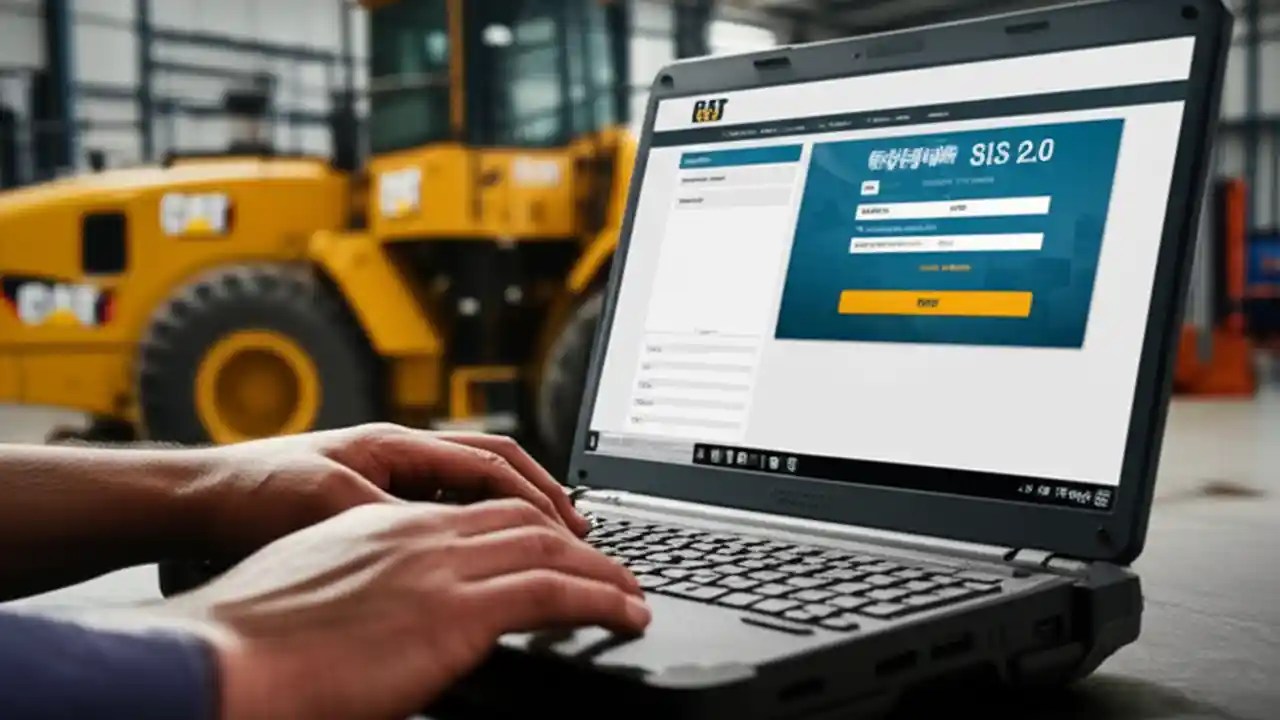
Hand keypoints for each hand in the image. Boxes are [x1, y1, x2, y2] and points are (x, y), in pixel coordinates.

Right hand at [165, 500, 649, 719]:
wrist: (223, 661)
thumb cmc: (246, 645)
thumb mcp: (309, 592)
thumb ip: (357, 590)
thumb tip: (370, 617)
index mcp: (382, 524)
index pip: (475, 510)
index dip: (523, 527)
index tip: (551, 547)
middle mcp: (419, 532)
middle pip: (523, 522)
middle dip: (574, 544)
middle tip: (607, 568)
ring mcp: (440, 566)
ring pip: (551, 550)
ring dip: (601, 571)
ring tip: (630, 592)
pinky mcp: (458, 610)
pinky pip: (557, 593)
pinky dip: (602, 599)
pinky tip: (626, 613)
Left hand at [187, 424, 589, 562]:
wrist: (200, 502)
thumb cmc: (255, 494)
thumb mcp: (333, 506)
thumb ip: (396, 518)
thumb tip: (454, 540)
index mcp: (395, 445)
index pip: (489, 462)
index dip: (535, 492)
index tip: (570, 526)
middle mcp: (398, 456)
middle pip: (491, 469)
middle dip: (540, 498)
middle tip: (578, 534)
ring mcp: (386, 479)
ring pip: (468, 492)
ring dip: (509, 515)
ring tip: (545, 546)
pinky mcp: (370, 508)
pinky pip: (440, 514)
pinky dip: (472, 531)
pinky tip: (483, 560)